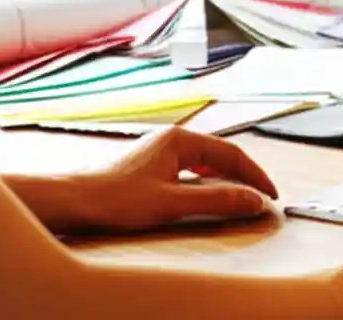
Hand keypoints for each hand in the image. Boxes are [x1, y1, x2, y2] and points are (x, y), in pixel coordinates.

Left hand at [9, 127, 278, 233]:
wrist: (72, 201)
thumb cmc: (115, 199)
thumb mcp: (173, 203)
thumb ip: (217, 200)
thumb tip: (253, 201)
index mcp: (180, 139)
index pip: (232, 153)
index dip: (255, 175)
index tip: (269, 194)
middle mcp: (172, 139)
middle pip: (220, 154)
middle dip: (244, 175)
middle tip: (260, 197)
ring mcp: (160, 150)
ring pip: (205, 161)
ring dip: (226, 178)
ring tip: (240, 196)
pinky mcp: (151, 165)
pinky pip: (190, 168)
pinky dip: (207, 181)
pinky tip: (207, 194)